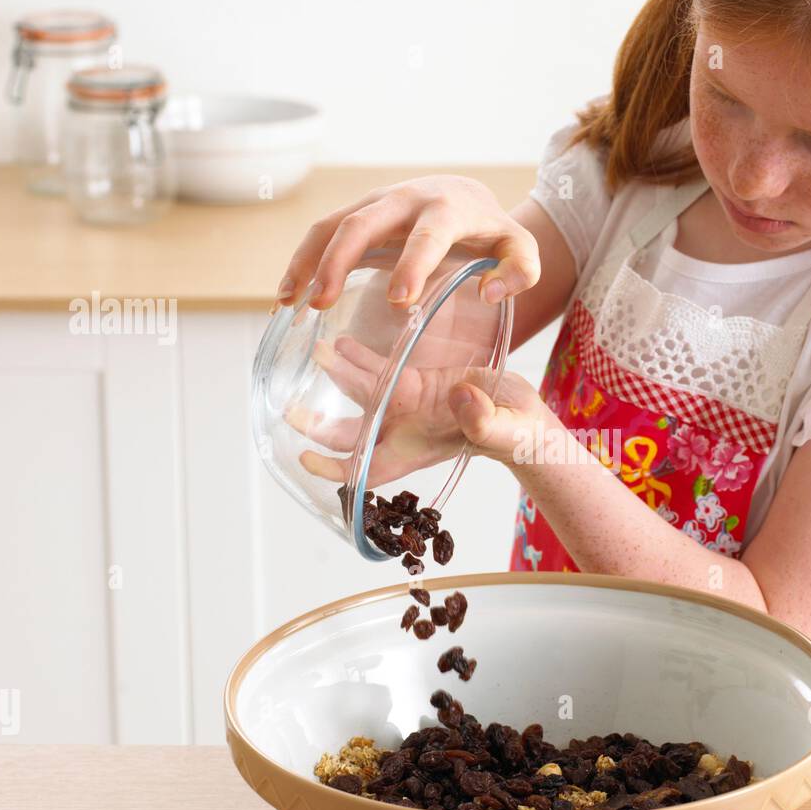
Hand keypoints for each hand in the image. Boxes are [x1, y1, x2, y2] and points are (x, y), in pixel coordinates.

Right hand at [276, 175, 540, 313]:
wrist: (465, 196)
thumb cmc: (491, 233)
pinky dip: (301, 260)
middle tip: (322, 303)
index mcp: (448, 208)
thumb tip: (489, 291)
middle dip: (339, 260)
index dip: (412, 264)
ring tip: (290, 302)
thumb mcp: (520, 250)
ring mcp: (376, 203)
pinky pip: (323, 232)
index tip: (399, 301)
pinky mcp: (357, 213)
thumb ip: (520, 271)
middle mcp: (406, 199)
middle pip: (364, 222)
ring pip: (334, 224)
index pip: (427, 234)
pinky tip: (288, 295)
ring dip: (308, 260)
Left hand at [286, 332, 547, 488]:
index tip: (305, 458)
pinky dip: (360, 357)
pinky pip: (381, 370)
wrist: (521, 419)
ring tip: (318, 350)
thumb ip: (482, 420)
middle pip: (350, 433)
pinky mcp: (415, 384)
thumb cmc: (515, 434)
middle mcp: (403, 431)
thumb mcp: (504, 429)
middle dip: (317, 424)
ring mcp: (407, 407)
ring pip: (362, 394)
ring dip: (339, 375)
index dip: (334, 468)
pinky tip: (344, 341)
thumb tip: (460, 396)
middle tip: (289, 409)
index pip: (365, 468)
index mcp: (417, 450)